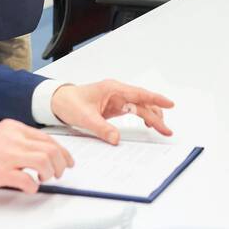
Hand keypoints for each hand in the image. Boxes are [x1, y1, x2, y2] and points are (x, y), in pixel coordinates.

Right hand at [0, 119, 73, 199]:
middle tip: (59, 173)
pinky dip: (33, 186)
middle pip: (50, 149)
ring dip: (50, 173)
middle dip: (61, 163)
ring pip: (43, 161)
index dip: (62, 151)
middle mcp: (10, 138)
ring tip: (44, 180)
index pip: (47, 138)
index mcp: (11, 128)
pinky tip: (30, 187)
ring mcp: (4, 154)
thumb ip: (18, 143)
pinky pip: (27, 179)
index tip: (67, 161)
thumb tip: (42, 155)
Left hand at [50, 80, 174, 143]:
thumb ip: (101, 128)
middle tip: (166, 130)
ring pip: (140, 107)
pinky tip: (149, 124)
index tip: (170, 103)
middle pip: (143, 103)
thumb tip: (116, 139)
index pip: (139, 94)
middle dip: (156, 115)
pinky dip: (143, 117)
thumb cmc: (70, 103)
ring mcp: (117, 99)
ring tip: (162, 129)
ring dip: (151, 117)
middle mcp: (117, 92)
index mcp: (113, 89)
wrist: (58, 101)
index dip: (155, 99)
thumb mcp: (85, 117)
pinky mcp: (114, 107)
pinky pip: (133, 111)